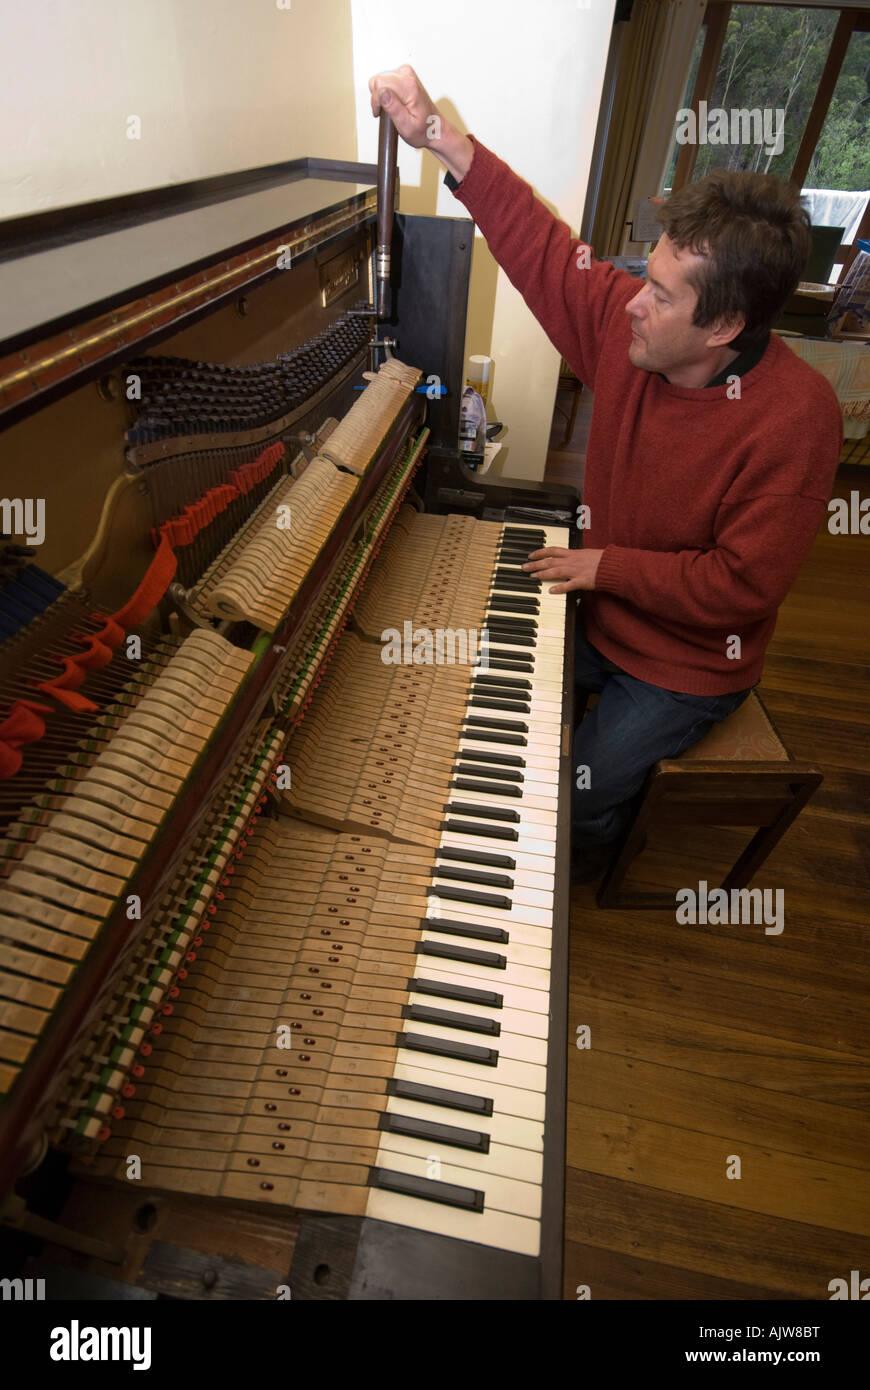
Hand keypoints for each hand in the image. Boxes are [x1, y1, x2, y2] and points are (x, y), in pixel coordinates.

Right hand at [368, 64, 473, 181]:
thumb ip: (393, 108)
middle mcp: (408, 76)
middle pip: (378, 80)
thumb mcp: (407, 127)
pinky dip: (385, 94)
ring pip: (380, 80)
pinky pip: (385, 81)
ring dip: (381, 97)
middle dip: (377, 98)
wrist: (434, 127)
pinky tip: (393, 103)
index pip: (379, 83)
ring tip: (391, 109)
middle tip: (387, 113)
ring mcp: (406, 74)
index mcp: (409, 87)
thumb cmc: (423, 129)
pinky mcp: (404, 75)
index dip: (375, 100)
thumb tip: (382, 93)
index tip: (381, 113)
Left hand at [523, 547, 602, 593]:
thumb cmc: (603, 561)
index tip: (531, 555)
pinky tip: (551, 591)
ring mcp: (576, 571)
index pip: (553, 550)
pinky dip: (560, 588)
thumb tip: (568, 558)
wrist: (614, 565)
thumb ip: (577, 557)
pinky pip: (569, 585)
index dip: (540, 552)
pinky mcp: (582, 581)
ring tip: (532, 576)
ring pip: (556, 571)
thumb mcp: (588, 554)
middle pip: (550, 561)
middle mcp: (572, 561)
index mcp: (574, 554)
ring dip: (543, 573)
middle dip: (536, 563)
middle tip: (524, 566)